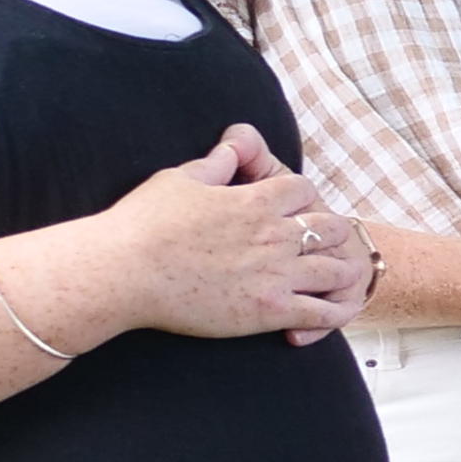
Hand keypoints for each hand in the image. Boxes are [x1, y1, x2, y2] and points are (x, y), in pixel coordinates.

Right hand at [66, 123, 367, 344]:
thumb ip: (215, 164)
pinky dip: (331, 314)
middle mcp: (275, 235)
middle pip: (330, 227)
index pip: (303, 189)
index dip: (301, 197)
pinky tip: (326, 314)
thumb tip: (231, 147)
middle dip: (326, 232)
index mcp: (256, 201)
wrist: (124, 273)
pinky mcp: (270, 311)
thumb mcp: (181, 178)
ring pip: (335, 269)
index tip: (292, 209)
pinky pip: (321, 313)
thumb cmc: (143, 223)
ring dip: (336, 271)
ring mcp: (277, 274)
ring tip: (332, 278)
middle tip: (318, 244)